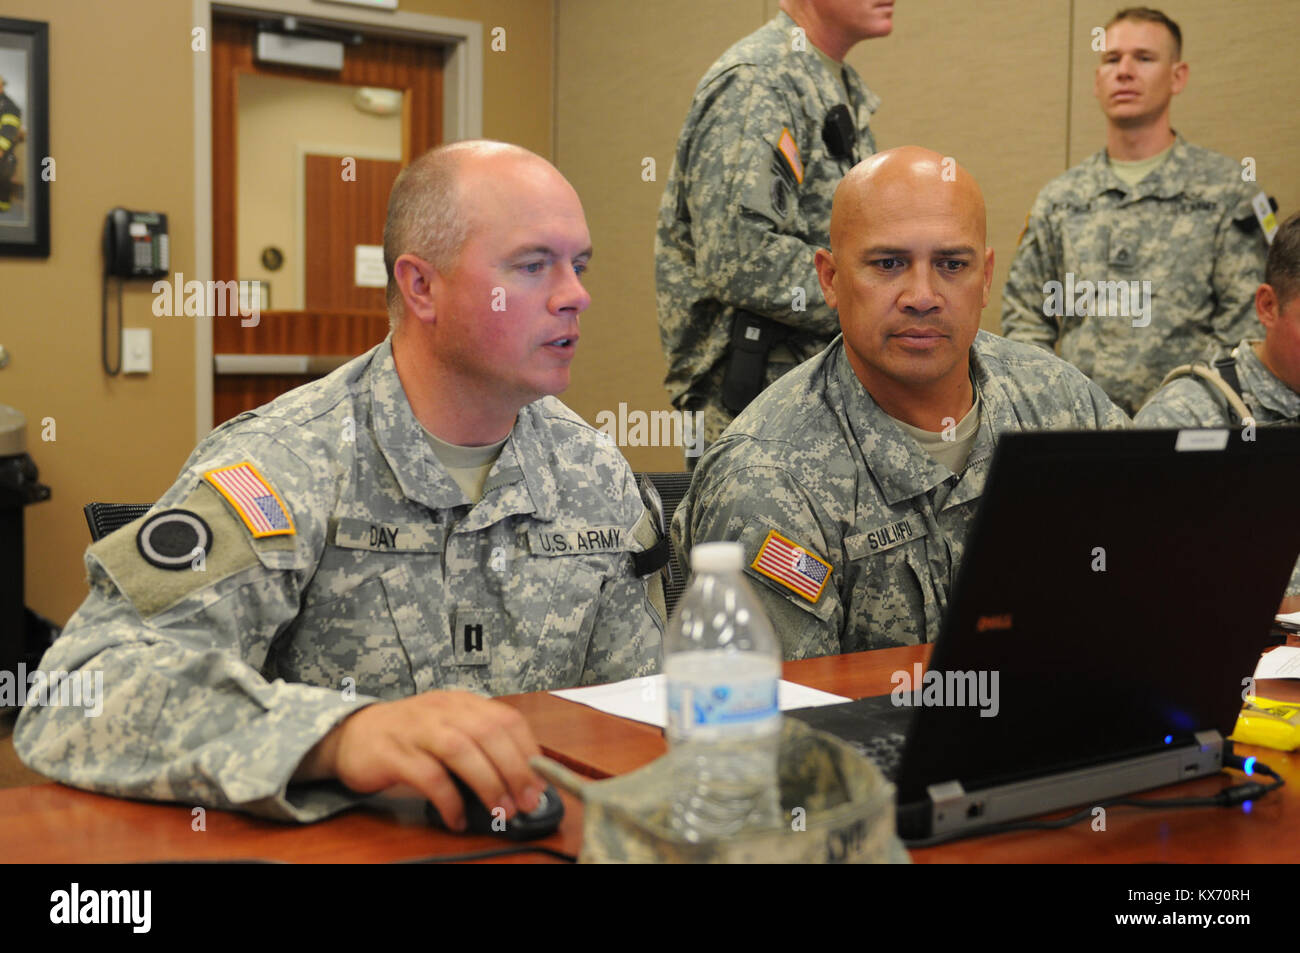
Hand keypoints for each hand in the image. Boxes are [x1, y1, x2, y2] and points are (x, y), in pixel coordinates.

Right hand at [296, 691, 542, 831]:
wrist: (351, 735)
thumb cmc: (409, 737)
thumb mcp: (447, 729)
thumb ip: (479, 747)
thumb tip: (519, 782)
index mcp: (461, 703)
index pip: (506, 718)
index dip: (527, 750)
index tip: (540, 782)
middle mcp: (441, 710)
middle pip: (488, 733)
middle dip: (514, 770)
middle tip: (526, 802)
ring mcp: (415, 729)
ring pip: (460, 750)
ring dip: (486, 783)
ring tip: (500, 811)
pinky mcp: (392, 752)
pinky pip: (427, 776)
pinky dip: (448, 800)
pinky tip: (457, 818)